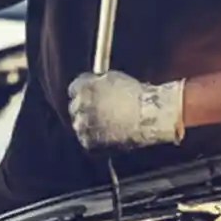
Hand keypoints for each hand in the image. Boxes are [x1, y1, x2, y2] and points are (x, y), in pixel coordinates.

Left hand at [67, 71, 184, 151]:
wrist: (146, 116)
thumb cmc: (135, 95)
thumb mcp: (113, 78)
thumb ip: (98, 82)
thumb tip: (94, 83)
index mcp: (83, 87)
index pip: (74, 90)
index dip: (84, 94)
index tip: (90, 97)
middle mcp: (79, 105)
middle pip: (75, 108)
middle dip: (85, 110)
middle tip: (98, 114)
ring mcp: (83, 125)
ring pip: (80, 125)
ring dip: (89, 126)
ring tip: (105, 127)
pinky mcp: (89, 142)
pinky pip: (87, 141)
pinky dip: (95, 140)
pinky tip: (107, 138)